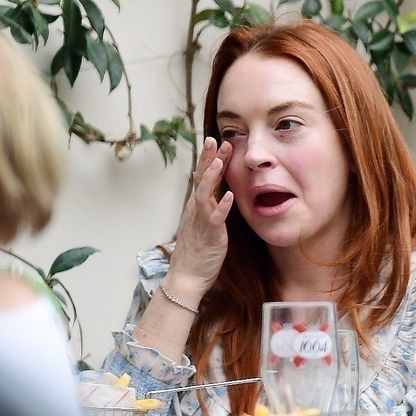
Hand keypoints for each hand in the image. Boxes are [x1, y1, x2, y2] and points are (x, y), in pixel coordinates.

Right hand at [166, 136, 234, 296]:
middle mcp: (196, 209)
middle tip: (215, 139)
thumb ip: (211, 207)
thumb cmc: (198, 251)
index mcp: (197, 206)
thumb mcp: (205, 223)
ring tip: (218, 160)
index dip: (210, 159)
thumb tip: (221, 193)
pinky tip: (228, 196)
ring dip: (211, 177)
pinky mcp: (210, 235)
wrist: (187, 276)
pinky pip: (214, 218)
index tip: (220, 141)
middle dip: (208, 158)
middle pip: (201, 179)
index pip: (203, 177)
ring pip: (204, 194)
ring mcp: (201, 221)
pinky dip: (221, 206)